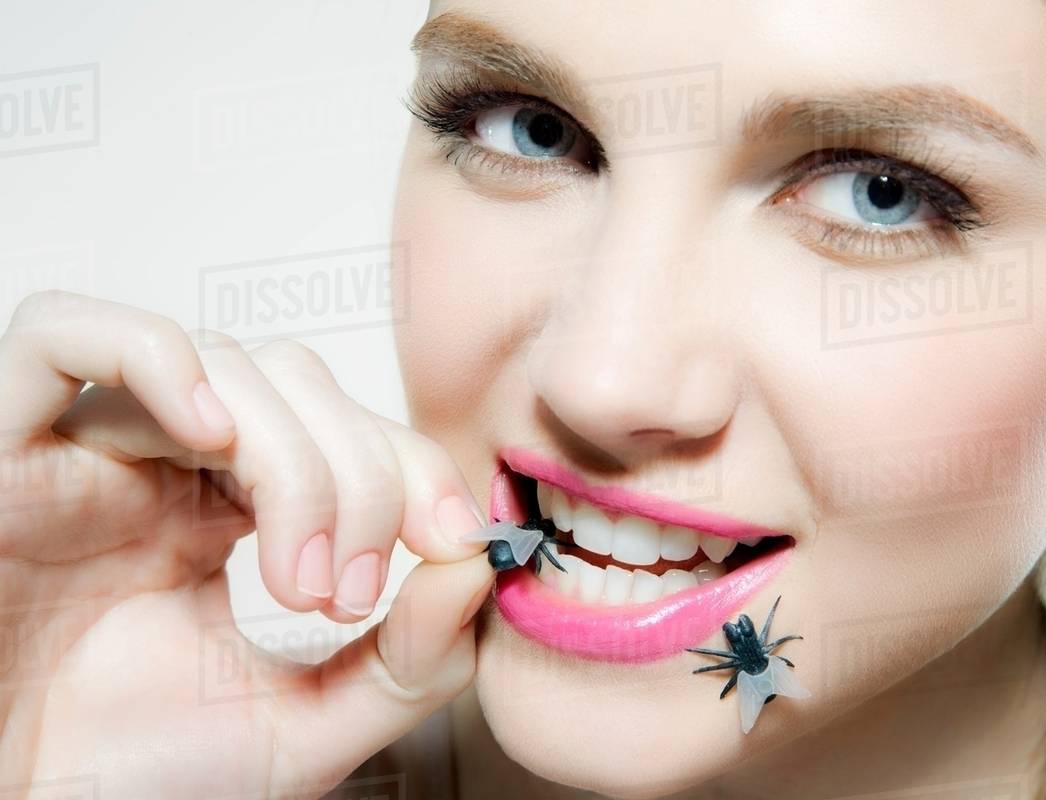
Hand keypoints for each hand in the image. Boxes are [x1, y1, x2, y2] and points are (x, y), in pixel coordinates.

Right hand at [0, 291, 493, 798]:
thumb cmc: (138, 782)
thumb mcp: (309, 727)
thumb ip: (409, 658)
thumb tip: (475, 564)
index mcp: (233, 514)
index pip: (348, 427)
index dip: (414, 467)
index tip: (449, 546)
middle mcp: (165, 467)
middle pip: (296, 387)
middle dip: (358, 482)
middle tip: (347, 596)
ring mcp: (87, 453)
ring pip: (220, 365)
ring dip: (291, 458)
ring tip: (296, 582)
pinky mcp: (3, 448)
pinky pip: (59, 337)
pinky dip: (151, 358)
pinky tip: (206, 435)